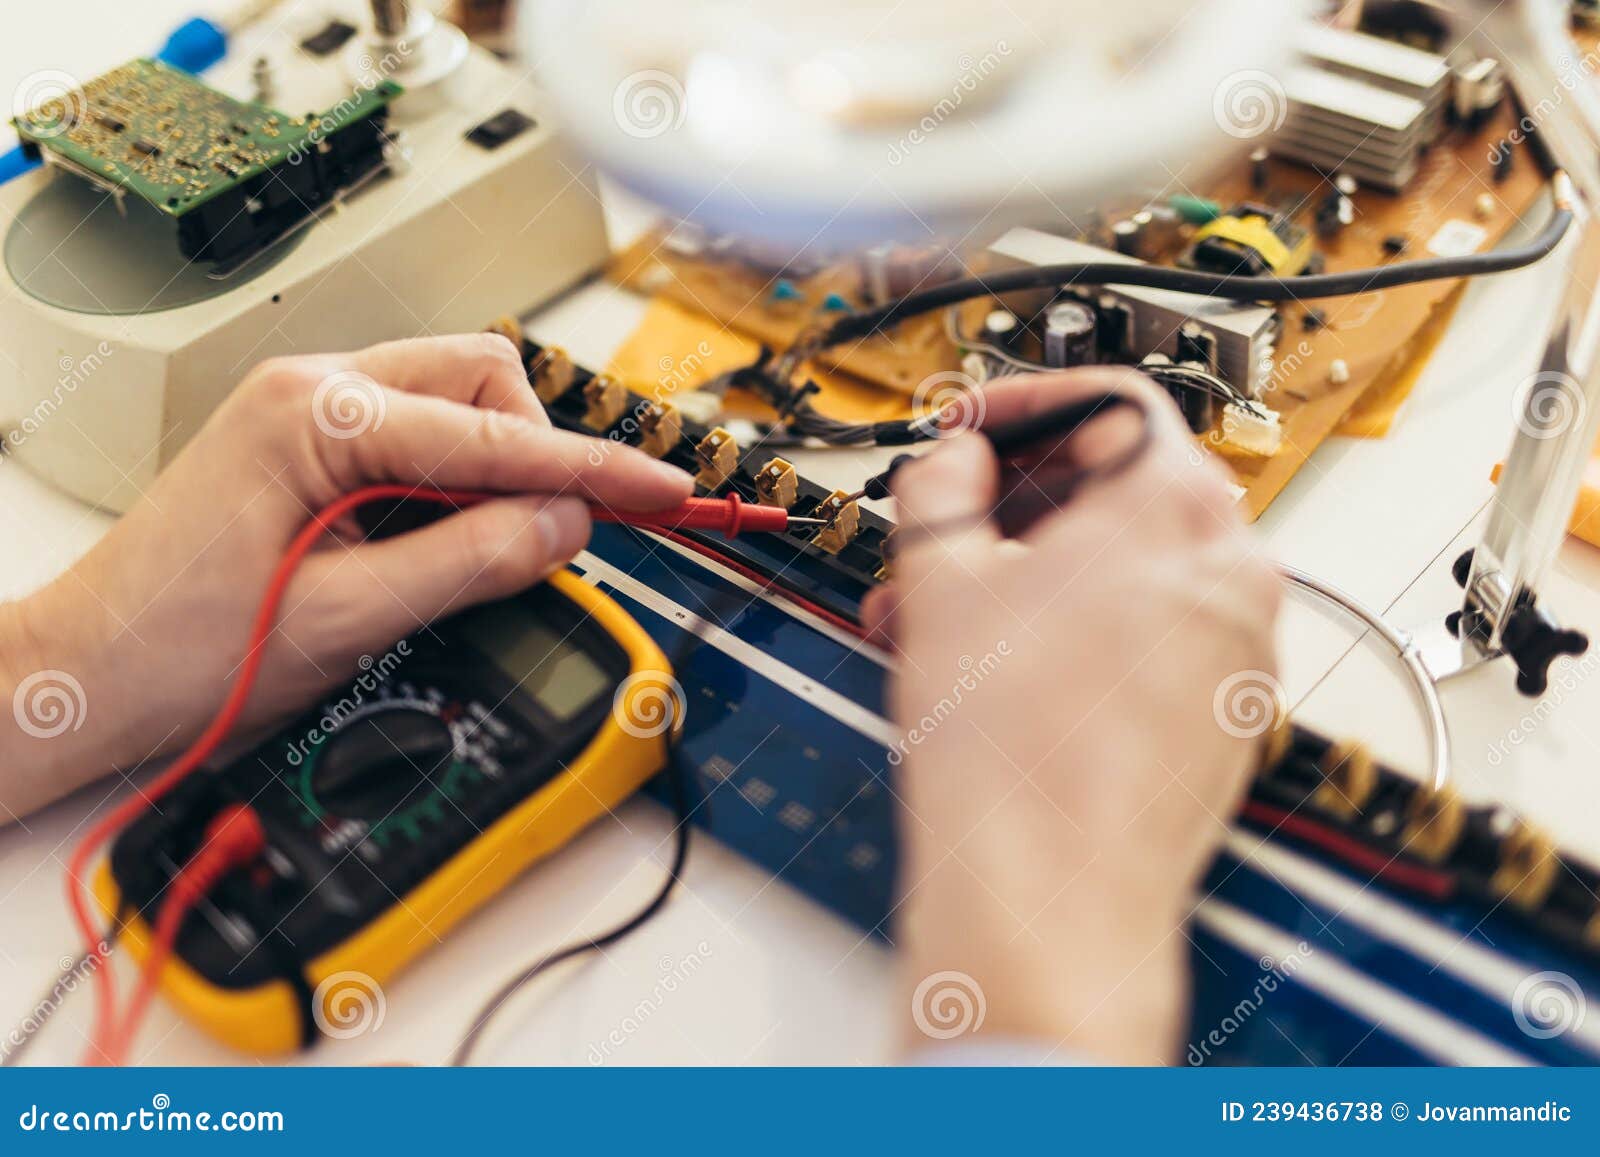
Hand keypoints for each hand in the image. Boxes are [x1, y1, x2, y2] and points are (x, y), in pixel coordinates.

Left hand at [0, 335, 691, 821]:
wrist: (92, 676)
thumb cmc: (181, 648)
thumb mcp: (345, 618)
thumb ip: (467, 563)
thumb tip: (564, 525)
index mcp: (315, 414)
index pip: (490, 434)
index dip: (588, 468)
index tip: (659, 491)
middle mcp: (315, 390)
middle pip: (481, 381)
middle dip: (535, 449)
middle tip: (561, 533)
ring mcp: (314, 413)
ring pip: (457, 404)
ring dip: (496, 469)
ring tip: (489, 551)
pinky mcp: (318, 447)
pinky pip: (422, 440)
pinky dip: (458, 486)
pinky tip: (447, 543)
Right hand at [862, 368, 1280, 1063]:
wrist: (1049, 896)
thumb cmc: (1014, 755)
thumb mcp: (940, 578)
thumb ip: (940, 485)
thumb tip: (951, 464)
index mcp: (1178, 509)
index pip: (1110, 402)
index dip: (1022, 405)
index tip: (971, 432)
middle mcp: (1232, 572)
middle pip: (1120, 490)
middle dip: (1011, 508)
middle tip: (943, 533)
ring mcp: (1240, 651)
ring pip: (1128, 574)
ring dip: (1029, 579)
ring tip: (942, 620)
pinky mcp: (1226, 718)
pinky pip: (1150, 641)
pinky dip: (1076, 636)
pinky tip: (996, 673)